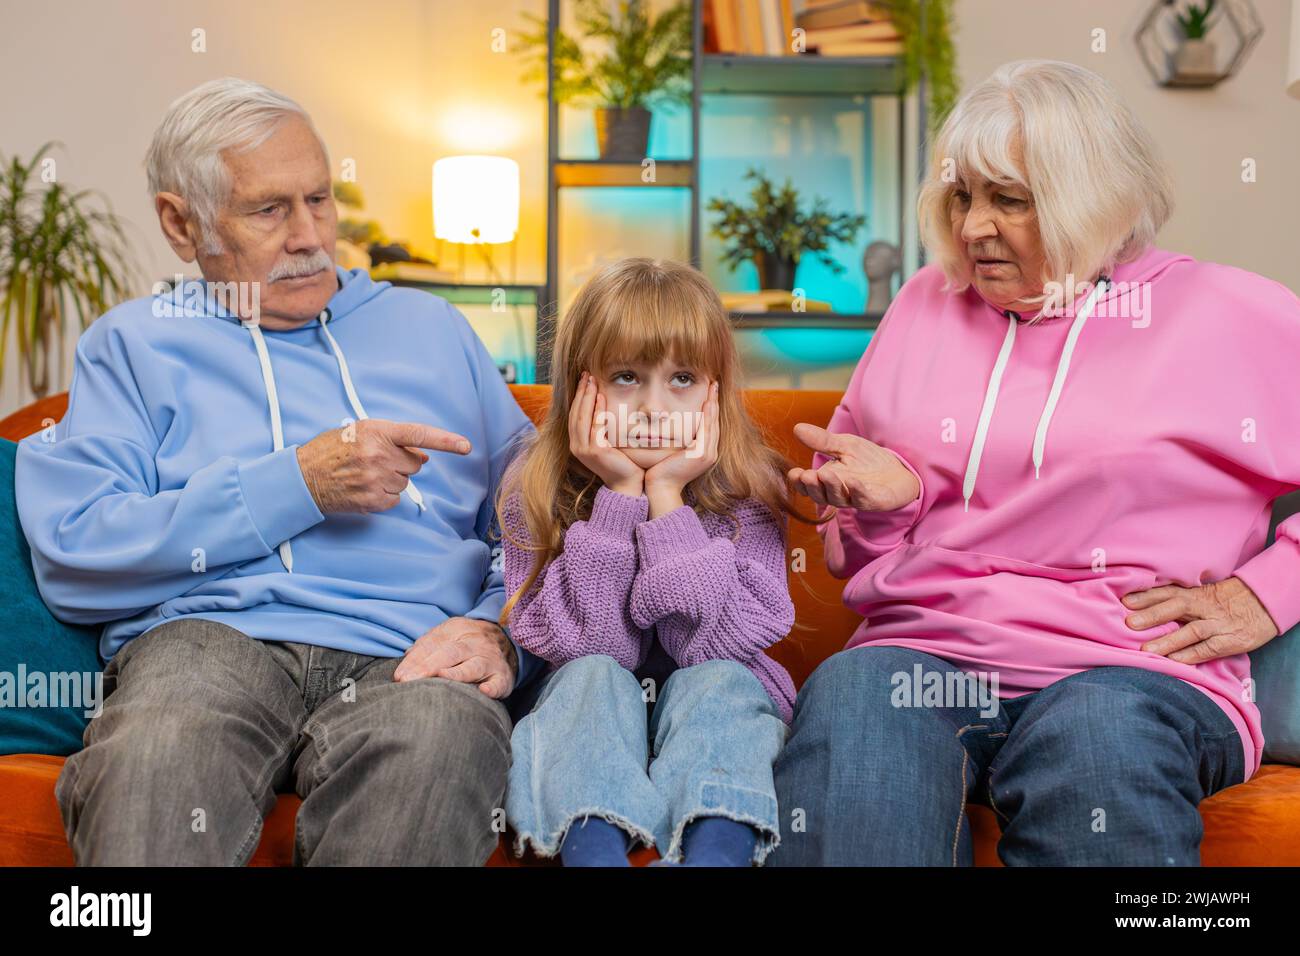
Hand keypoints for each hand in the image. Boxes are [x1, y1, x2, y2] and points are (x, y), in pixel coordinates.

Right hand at [297, 418, 470, 513]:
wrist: (303, 477)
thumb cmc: (332, 450)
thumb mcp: (359, 432)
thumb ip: (393, 440)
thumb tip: (423, 455)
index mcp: (376, 431)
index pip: (418, 434)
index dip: (445, 441)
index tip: (466, 446)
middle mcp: (378, 454)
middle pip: (415, 464)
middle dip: (402, 463)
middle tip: (376, 461)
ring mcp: (375, 479)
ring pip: (405, 482)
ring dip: (392, 479)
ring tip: (366, 475)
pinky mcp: (372, 500)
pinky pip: (395, 499)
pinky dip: (384, 495)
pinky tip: (364, 488)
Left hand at [393, 617, 517, 697]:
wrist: (507, 640)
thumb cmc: (468, 642)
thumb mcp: (448, 635)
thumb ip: (426, 646)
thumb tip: (405, 661)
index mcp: (457, 630)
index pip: (433, 644)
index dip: (415, 660)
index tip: (399, 677)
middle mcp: (475, 643)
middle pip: (450, 653)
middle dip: (428, 667)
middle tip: (408, 681)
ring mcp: (490, 659)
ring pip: (474, 666)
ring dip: (457, 674)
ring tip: (441, 678)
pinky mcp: (503, 676)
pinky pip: (499, 682)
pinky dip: (492, 687)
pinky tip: (483, 691)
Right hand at [570, 370, 643, 495]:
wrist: (626, 484)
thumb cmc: (621, 462)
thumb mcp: (606, 441)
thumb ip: (600, 427)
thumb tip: (602, 405)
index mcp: (577, 443)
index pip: (574, 414)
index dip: (578, 396)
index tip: (584, 379)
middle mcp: (576, 446)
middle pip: (575, 413)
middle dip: (581, 392)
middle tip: (586, 374)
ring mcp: (584, 449)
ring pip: (582, 417)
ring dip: (586, 397)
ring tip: (591, 380)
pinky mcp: (595, 451)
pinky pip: (594, 426)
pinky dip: (596, 410)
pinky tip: (601, 397)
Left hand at [644, 381, 718, 515]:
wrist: (660, 487)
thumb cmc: (661, 470)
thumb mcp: (672, 450)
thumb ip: (677, 439)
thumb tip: (670, 423)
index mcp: (704, 451)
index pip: (709, 424)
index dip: (711, 407)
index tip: (709, 391)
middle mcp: (710, 452)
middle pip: (714, 421)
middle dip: (715, 401)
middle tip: (715, 384)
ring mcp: (707, 453)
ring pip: (712, 423)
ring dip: (714, 404)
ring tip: (714, 388)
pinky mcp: (701, 454)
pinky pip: (706, 430)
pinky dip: (708, 416)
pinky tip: (708, 403)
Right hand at [787, 423, 919, 512]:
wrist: (899, 471)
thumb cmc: (868, 460)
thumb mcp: (844, 445)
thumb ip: (823, 440)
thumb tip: (797, 427)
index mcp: (827, 480)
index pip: (808, 485)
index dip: (799, 482)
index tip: (794, 473)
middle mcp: (838, 492)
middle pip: (820, 495)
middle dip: (812, 486)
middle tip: (807, 476)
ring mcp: (856, 499)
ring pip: (838, 498)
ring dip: (831, 487)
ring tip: (825, 475)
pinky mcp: (874, 502)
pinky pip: (863, 500)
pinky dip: (857, 490)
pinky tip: (852, 480)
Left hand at [1122, 576, 1279, 663]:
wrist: (1267, 602)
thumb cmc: (1228, 599)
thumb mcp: (1204, 593)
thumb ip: (1180, 600)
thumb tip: (1145, 606)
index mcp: (1197, 594)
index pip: (1169, 592)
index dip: (1147, 595)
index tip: (1125, 600)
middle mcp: (1205, 607)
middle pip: (1176, 607)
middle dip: (1152, 615)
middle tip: (1129, 622)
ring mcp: (1219, 624)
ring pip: (1191, 631)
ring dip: (1168, 640)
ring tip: (1146, 649)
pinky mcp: (1232, 641)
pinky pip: (1209, 649)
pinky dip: (1192, 655)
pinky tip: (1175, 660)